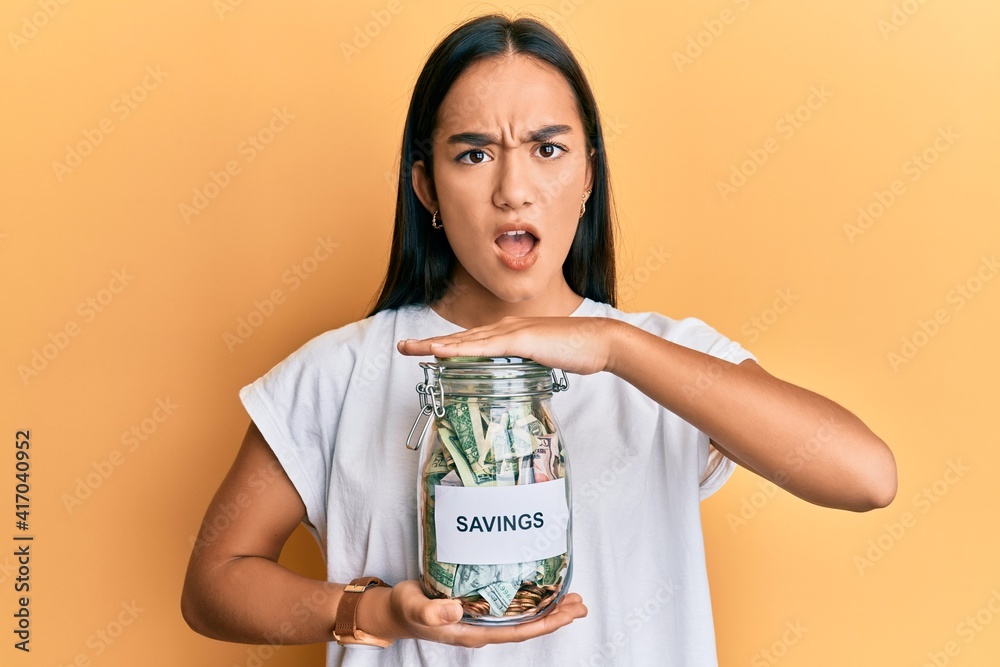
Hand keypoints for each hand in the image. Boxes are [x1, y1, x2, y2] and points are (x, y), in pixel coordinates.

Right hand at [362, 580, 586, 647]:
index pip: (517, 632)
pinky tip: (542, 589)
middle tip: (581, 604)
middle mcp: (483, 627)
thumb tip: (456, 610)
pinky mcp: (478, 604)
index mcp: (474, 632)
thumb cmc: (405, 609)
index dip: (544, 624)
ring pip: (523, 616)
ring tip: (573, 598)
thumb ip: (432, 612)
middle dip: (556, 616)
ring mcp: (482, 618)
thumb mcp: (415, 608)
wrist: (395, 611)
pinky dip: (531, 598)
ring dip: (549, 608)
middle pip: (527, 626)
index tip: (567, 614)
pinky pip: (511, 605)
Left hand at [397, 317, 620, 375]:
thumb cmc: (577, 352)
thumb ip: (526, 368)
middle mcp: (506, 329)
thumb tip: (515, 381)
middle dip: (430, 344)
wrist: (601, 342)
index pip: (472, 342)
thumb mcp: (543, 363)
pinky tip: (440, 352)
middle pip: (461, 339)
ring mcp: (513, 333)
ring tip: (411, 348)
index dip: (446, 346)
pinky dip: (460, 349)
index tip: (424, 351)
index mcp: (510, 335)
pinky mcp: (521, 340)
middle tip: (402, 348)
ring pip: (466, 341)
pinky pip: (484, 346)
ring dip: (436, 345)